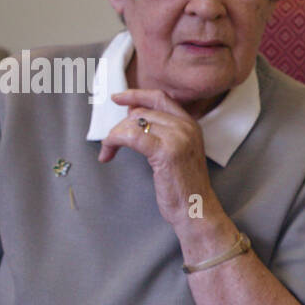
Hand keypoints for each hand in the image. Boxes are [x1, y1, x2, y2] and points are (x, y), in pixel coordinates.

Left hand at [97, 89, 222, 230]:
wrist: (197, 210)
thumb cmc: (185, 186)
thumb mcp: (179, 152)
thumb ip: (162, 131)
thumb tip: (133, 114)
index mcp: (191, 124)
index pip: (160, 97)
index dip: (136, 95)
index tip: (117, 98)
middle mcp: (186, 127)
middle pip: (141, 112)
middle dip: (120, 126)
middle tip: (112, 144)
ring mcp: (178, 138)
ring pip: (132, 123)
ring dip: (114, 136)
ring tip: (109, 151)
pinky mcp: (166, 152)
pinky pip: (130, 136)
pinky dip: (113, 142)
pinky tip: (108, 154)